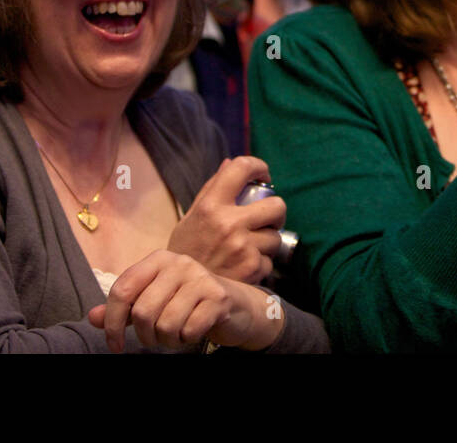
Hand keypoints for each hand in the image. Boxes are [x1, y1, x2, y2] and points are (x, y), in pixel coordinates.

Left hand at [87, 249, 278, 351]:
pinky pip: (189, 329)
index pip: (122, 290)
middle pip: (143, 312)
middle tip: (156, 338)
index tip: (114, 345)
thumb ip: (124, 309)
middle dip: (146, 336)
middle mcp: (179, 263)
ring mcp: (201, 278)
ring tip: (177, 333)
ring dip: (168, 340)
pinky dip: (188, 338)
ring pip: (166, 324)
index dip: (112, 323)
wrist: (234, 305)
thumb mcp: (153, 302)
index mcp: (158, 260)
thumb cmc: (188, 303)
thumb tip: (93, 317)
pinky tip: (195, 329)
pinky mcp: (219, 297)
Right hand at [166, 156, 284, 283]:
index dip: (258, 166)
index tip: (262, 175)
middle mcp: (228, 223)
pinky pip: (270, 260)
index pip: (241, 168)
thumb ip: (211, 189)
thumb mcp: (191, 218)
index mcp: (211, 206)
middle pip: (277, 205)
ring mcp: (242, 247)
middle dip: (275, 211)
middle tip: (267, 218)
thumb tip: (229, 162)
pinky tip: (243, 266)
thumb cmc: (187, 251)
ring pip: (275, 236)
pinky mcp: (252, 268)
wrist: (180, 293)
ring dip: (267, 242)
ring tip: (248, 247)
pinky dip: (261, 264)